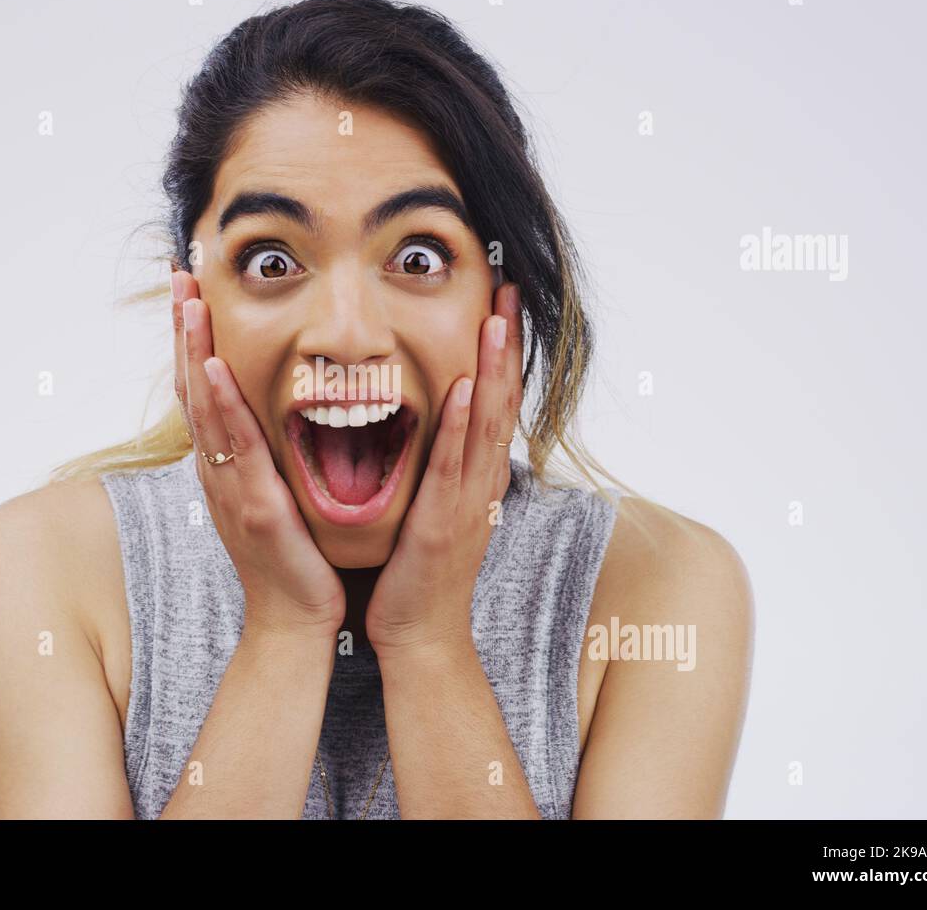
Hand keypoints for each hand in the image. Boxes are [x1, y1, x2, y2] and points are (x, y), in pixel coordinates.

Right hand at [172, 269, 346, 641]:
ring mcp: (229, 487)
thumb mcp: (279, 495)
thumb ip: (273, 456)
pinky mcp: (254, 507)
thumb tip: (280, 414)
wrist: (296, 621)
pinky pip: (235, 447)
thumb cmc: (295, 559)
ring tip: (188, 299)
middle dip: (184, 328)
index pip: (204, 387)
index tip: (193, 288)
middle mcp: (218, 469)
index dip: (194, 338)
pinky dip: (222, 405)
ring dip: (194, 350)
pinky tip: (216, 367)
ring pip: (205, 406)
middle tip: (181, 272)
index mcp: (227, 464)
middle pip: (193, 385)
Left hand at [364, 282, 522, 658]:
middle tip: (509, 290)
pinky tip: (466, 386)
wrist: (419, 635)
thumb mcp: (432, 509)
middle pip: (502, 402)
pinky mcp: (444, 524)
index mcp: (476, 479)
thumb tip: (429, 427)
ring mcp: (468, 503)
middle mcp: (481, 484)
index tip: (501, 305)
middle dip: (507, 345)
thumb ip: (435, 468)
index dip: (503, 354)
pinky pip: (454, 466)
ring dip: (495, 369)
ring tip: (497, 318)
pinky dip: (463, 425)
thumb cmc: (417, 574)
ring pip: (486, 425)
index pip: (495, 403)